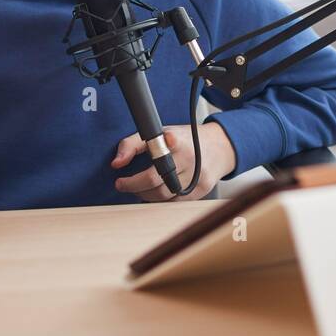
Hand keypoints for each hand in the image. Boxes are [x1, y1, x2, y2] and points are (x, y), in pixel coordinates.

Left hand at [110, 122, 236, 201]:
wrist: (219, 147)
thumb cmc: (184, 140)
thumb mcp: (159, 133)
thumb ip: (132, 144)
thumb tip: (116, 164)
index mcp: (177, 140)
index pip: (160, 150)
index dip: (142, 167)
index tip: (121, 174)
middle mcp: (189, 158)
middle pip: (155, 181)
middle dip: (134, 186)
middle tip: (123, 184)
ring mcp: (196, 176)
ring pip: (163, 195)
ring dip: (145, 195)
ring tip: (139, 188)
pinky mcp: (201, 190)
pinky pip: (174, 202)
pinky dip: (161, 200)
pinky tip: (156, 192)